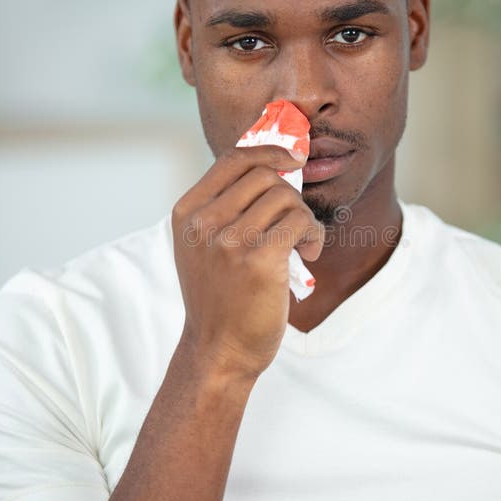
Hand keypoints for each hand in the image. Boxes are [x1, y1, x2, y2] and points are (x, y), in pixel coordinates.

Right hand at [171, 145, 323, 383]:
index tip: (295, 156)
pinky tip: (309, 254)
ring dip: (304, 218)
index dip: (269, 150)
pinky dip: (313, 235)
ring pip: (286, 197)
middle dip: (290, 194)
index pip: (232, 159)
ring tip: (302, 244)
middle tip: (295, 224)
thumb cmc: (221, 297)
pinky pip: (301, 222)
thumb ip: (225, 207)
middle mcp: (203, 223)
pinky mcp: (258, 260)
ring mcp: (228, 241)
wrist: (219, 350)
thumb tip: (273, 161)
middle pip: (264, 175)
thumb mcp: (205, 246)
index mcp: (186, 213)